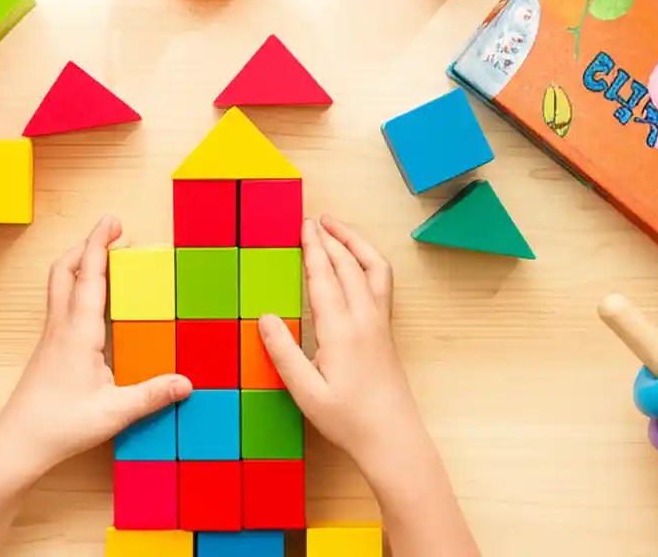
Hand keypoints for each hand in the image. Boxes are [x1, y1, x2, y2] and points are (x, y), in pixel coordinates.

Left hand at [0, 215, 192, 483]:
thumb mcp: (114, 412)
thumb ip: (152, 395)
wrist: (17, 445)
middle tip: (113, 233)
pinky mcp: (49, 350)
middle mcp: (61, 327)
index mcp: (78, 332)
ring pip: (59, 286)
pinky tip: (96, 305)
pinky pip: (62, 306)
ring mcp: (51, 337)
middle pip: (64, 270)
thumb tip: (187, 382)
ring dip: (79, 265)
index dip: (99, 244)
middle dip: (87, 246)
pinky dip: (78, 289)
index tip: (111, 220)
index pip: (89, 276)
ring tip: (107, 261)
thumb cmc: (60, 426)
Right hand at [258, 215, 422, 473]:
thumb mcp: (306, 392)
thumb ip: (284, 353)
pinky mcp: (386, 331)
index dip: (313, 249)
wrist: (392, 437)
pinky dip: (369, 262)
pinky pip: (381, 282)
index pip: (325, 277)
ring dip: (355, 243)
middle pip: (349, 265)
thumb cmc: (347, 419)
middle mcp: (365, 318)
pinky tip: (358, 262)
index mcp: (342, 330)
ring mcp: (380, 322)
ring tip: (337, 228)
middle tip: (314, 220)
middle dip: (332, 238)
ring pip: (373, 268)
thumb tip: (265, 317)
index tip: (304, 226)